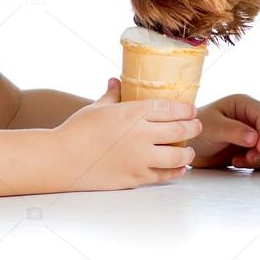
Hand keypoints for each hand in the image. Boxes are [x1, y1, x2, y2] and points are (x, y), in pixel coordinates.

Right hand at [54, 78, 202, 191]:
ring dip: (187, 153)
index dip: (185, 109)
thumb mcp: (96, 107)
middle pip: (179, 131)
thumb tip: (116, 81)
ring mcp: (139, 158)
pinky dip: (175, 172)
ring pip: (177, 156)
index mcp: (132, 114)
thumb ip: (112, 95)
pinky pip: (163, 175)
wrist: (62, 160)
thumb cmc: (77, 130)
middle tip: (196, 126)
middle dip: (193, 128)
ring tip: (189, 151)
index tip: (191, 110)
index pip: (169, 109)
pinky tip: (179, 169)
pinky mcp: (135, 178)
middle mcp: (140, 136)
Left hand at [187, 93, 259, 169]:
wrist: (187, 147)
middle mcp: (252, 117)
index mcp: (244, 105)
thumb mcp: (212, 127)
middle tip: (249, 158)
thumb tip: (255, 137)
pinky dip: (259, 164)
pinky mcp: (252, 148)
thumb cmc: (196, 130)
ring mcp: (254, 133)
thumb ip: (233, 131)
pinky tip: (238, 162)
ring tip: (237, 161)